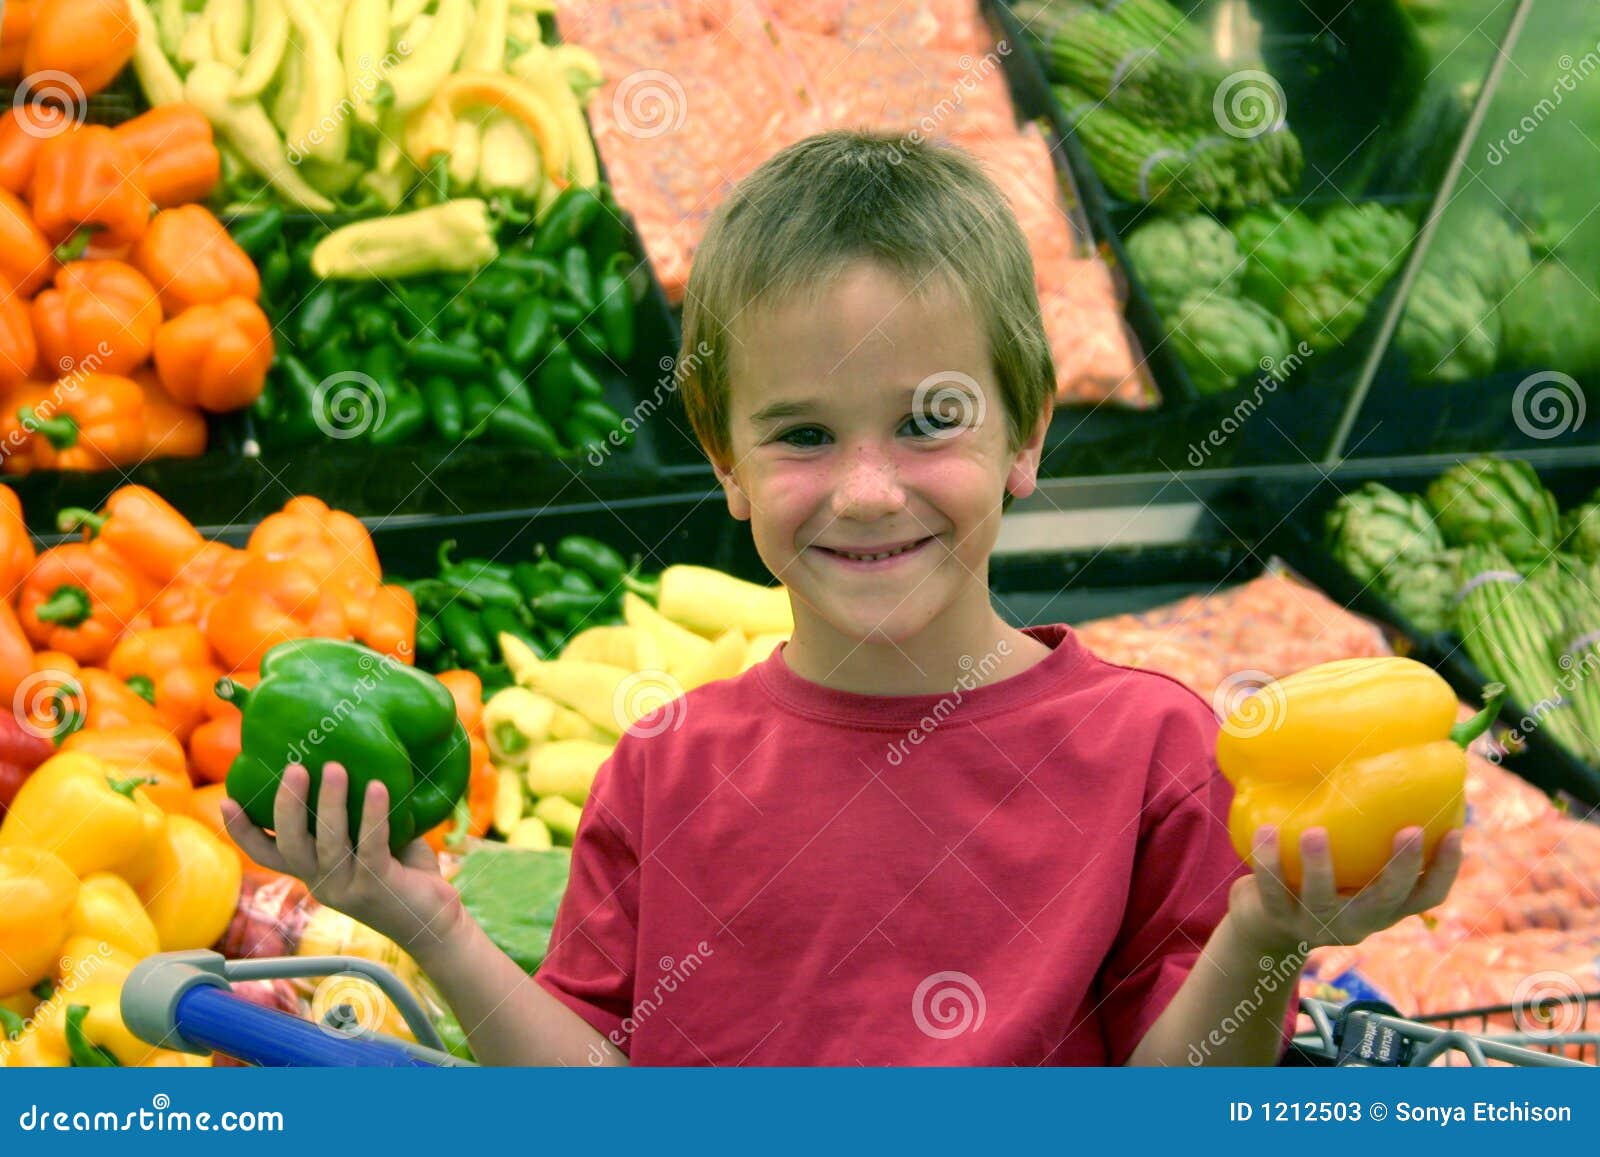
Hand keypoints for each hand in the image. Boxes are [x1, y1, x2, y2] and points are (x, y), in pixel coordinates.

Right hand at [221, 762, 465, 955]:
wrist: (437, 923)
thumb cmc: (406, 876)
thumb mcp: (375, 843)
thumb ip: (361, 815)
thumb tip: (362, 761)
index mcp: (316, 874)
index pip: (268, 856)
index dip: (243, 833)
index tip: (225, 801)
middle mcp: (324, 884)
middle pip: (291, 846)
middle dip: (287, 806)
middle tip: (294, 768)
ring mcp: (348, 889)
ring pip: (328, 845)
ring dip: (330, 803)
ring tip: (334, 767)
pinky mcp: (377, 888)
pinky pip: (371, 847)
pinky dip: (373, 815)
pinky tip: (377, 787)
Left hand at [1228, 825, 1462, 957]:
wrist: (1267, 924)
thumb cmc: (1320, 878)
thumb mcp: (1352, 866)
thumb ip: (1368, 836)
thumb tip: (1391, 761)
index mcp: (1384, 906)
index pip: (1428, 895)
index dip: (1445, 869)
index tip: (1455, 832)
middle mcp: (1359, 921)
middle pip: (1387, 900)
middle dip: (1401, 866)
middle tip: (1408, 830)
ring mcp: (1319, 924)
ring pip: (1322, 900)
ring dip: (1320, 866)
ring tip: (1315, 832)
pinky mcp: (1280, 919)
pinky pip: (1273, 892)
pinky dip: (1269, 861)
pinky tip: (1265, 829)